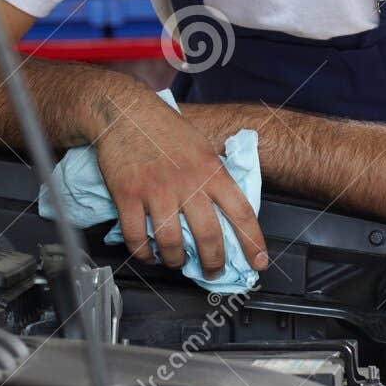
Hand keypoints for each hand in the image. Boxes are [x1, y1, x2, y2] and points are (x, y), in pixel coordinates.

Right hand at [91, 81, 266, 277]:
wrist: (126, 112)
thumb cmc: (166, 128)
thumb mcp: (202, 146)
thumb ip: (214, 175)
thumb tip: (227, 208)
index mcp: (211, 170)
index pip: (241, 212)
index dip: (252, 242)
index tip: (258, 262)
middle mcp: (187, 183)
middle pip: (208, 236)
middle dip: (214, 263)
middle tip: (214, 272)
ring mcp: (156, 190)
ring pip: (171, 243)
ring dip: (176, 261)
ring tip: (178, 263)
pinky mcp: (128, 195)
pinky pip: (137, 237)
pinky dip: (143, 253)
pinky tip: (149, 254)